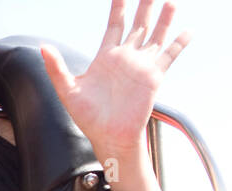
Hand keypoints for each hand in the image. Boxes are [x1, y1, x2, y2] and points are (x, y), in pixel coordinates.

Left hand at [42, 0, 190, 158]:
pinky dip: (179, 43)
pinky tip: (188, 31)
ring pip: (156, 35)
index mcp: (106, 57)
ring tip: (170, 2)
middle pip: (138, 23)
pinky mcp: (154, 77)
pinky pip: (169, 55)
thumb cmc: (88, 118)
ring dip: (164, 18)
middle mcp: (126, 57)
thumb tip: (43, 48)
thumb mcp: (68, 91)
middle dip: (144, 5)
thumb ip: (56, 68)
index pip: (115, 23)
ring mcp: (141, 66)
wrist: (109, 137)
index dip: (119, 6)